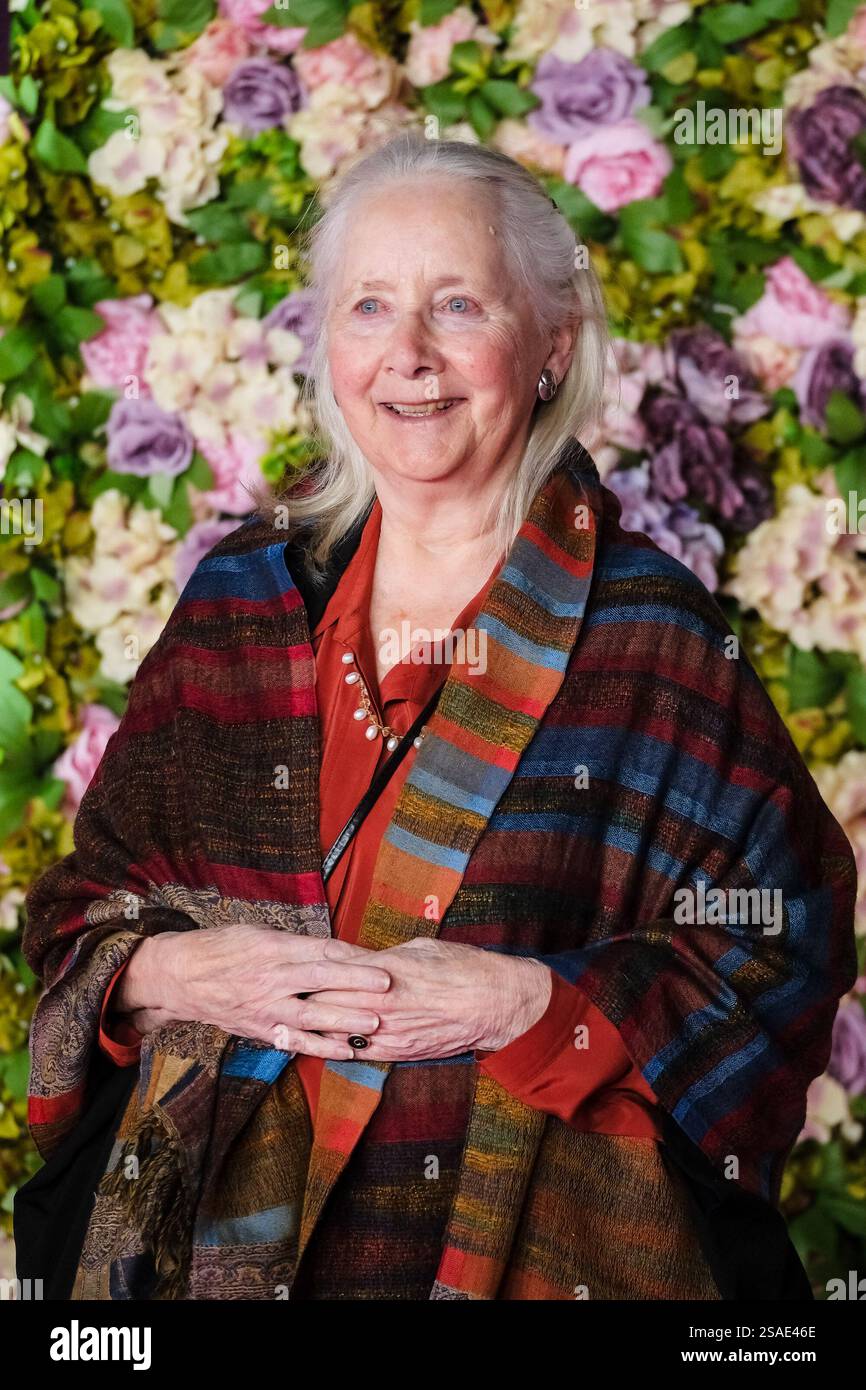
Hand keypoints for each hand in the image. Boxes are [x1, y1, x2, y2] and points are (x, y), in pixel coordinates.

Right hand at [112, 925, 391, 1060]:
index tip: (378, 957)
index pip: (320, 950)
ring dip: (345, 1019)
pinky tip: (346, 1050)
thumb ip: (295, 944)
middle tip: (388, 984)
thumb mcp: (258, 933)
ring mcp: (266, 1006)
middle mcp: (272, 977)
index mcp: (274, 948)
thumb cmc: (222, 948)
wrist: (180, 976)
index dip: (351, 955)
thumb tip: (336, 950)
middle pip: (321, 979)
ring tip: (375, 1022)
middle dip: (356, 982)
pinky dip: (322, 1047)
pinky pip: (295, 1041)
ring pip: (312, 1014)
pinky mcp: (261, 1029)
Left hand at [308, 937, 552, 1061]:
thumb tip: (347, 955)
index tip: (291, 966)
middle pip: (327, 1002)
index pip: (332, 971)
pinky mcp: (398, 1052)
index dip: (308, 969)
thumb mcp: (415, 948)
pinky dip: (337, 1046)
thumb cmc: (459, 967)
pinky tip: (322, 1042)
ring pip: (336, 1031)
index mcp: (385, 972)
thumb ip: (376, 957)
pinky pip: (358, 1052)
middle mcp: (382, 1005)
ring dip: (313, 1026)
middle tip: (278, 993)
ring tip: (287, 1023)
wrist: (493, 1003)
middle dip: (303, 997)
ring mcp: (389, 1033)